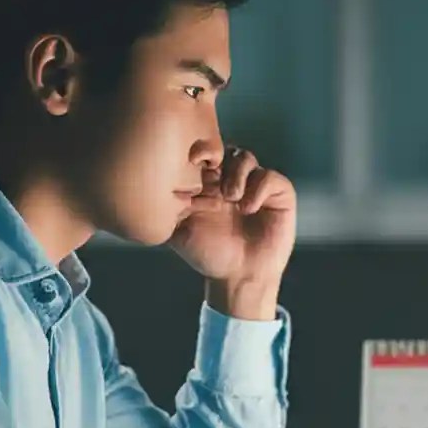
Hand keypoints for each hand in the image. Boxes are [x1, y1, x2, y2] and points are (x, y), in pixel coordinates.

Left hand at [168, 147, 296, 316]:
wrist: (239, 277)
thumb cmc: (210, 255)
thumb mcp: (178, 230)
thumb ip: (165, 208)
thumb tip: (149, 186)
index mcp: (207, 184)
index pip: (202, 156)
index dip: (196, 154)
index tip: (190, 163)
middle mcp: (231, 180)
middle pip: (223, 150)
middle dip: (215, 160)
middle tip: (209, 179)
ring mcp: (255, 186)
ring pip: (245, 157)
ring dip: (237, 173)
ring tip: (231, 197)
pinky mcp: (279, 195)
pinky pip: (269, 177)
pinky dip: (258, 189)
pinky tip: (249, 208)